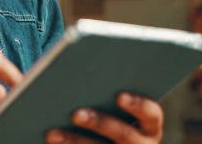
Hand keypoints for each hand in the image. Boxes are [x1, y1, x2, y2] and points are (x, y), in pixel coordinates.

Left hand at [45, 93, 163, 143]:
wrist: (106, 138)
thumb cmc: (109, 110)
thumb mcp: (116, 102)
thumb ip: (107, 87)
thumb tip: (77, 66)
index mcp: (149, 126)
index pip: (151, 114)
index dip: (138, 105)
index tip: (119, 95)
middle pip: (123, 135)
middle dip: (99, 123)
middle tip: (76, 114)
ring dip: (75, 141)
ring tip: (52, 133)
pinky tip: (50, 139)